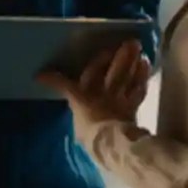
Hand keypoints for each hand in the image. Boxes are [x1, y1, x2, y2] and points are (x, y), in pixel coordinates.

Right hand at [36, 40, 151, 132]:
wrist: (111, 146)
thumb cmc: (91, 140)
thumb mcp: (79, 129)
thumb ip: (81, 116)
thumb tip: (82, 119)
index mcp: (81, 99)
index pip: (63, 85)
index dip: (52, 79)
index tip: (41, 75)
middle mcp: (99, 93)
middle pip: (107, 70)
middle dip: (116, 56)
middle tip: (127, 42)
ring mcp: (117, 98)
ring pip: (126, 75)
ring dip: (132, 62)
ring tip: (139, 49)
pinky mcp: (132, 105)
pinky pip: (138, 88)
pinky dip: (142, 77)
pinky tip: (146, 66)